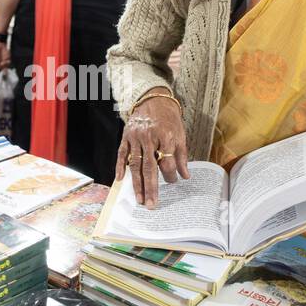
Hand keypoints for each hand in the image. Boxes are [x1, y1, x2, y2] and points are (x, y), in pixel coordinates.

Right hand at [115, 89, 189, 207]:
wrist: (154, 100)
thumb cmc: (169, 119)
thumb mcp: (180, 135)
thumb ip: (181, 156)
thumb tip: (185, 176)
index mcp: (165, 137)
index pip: (167, 162)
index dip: (171, 175)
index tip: (173, 183)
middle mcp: (149, 138)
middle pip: (150, 167)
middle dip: (151, 188)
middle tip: (151, 205)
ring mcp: (135, 137)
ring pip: (135, 164)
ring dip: (137, 184)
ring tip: (139, 199)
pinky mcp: (126, 136)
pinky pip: (122, 154)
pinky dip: (120, 167)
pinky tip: (120, 180)